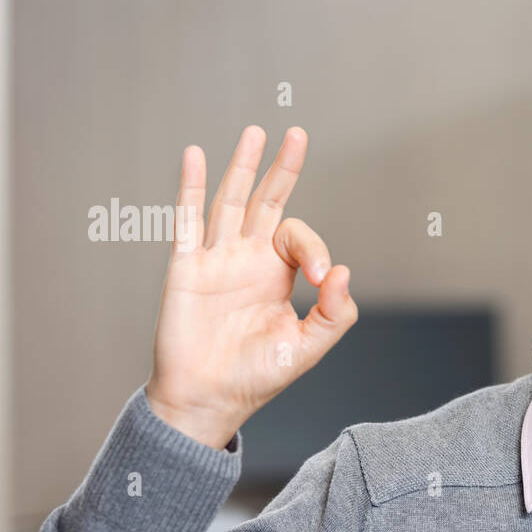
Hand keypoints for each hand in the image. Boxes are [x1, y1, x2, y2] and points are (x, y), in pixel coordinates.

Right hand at [145, 126, 357, 448]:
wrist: (209, 398)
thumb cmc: (256, 376)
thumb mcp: (308, 348)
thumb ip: (334, 314)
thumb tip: (345, 272)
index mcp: (278, 276)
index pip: (299, 238)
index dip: (316, 249)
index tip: (322, 279)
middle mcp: (248, 261)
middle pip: (266, 202)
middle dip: (282, 169)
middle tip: (298, 133)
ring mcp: (216, 260)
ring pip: (230, 201)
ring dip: (242, 166)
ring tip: (256, 132)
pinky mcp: (186, 267)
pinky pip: (188, 220)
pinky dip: (192, 187)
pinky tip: (197, 156)